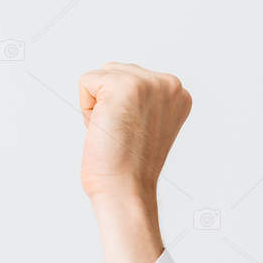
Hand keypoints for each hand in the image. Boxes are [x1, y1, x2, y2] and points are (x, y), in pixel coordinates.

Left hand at [76, 63, 189, 262]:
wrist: (125, 191)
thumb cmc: (129, 168)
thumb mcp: (148, 125)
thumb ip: (143, 101)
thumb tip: (123, 92)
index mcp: (177, 93)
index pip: (131, 78)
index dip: (120, 108)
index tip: (132, 134)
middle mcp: (169, 84)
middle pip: (114, 71)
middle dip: (107, 103)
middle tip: (120, 135)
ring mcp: (148, 82)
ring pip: (100, 76)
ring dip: (97, 105)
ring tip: (114, 132)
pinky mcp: (124, 86)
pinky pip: (85, 82)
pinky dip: (86, 109)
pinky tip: (104, 129)